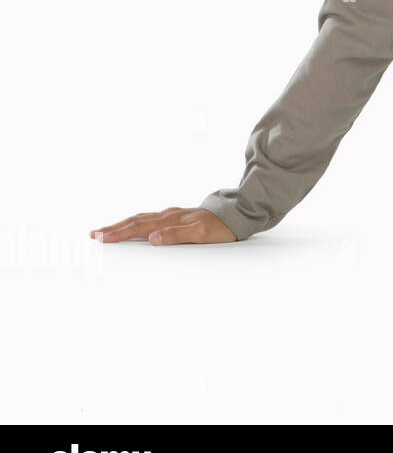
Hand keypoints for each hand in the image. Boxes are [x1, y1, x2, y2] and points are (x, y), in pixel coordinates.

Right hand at [90, 207, 235, 244]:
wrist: (237, 214)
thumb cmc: (219, 226)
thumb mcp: (200, 234)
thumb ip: (176, 235)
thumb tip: (152, 238)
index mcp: (169, 220)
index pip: (138, 227)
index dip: (118, 232)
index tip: (100, 237)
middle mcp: (168, 215)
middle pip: (136, 221)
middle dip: (114, 228)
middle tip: (94, 235)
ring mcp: (172, 215)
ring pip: (142, 219)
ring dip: (123, 225)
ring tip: (107, 231)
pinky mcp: (177, 217)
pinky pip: (151, 219)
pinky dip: (137, 223)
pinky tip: (135, 225)